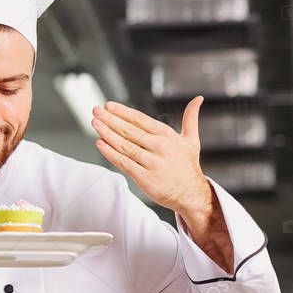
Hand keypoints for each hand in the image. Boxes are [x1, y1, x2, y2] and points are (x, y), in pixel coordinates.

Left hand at [91, 96, 211, 215]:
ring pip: (125, 146)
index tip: (108, 105)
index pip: (141, 120)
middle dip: (110, 119)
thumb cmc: (188, 166)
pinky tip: (100, 144)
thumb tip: (198, 98)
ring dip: (107, 133)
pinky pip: (124, 163)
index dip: (123, 112)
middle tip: (95, 110)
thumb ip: (191, 119)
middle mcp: (160, 147)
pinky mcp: (145, 178)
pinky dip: (111, 153)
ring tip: (94, 123)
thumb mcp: (192, 140)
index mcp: (168, 136)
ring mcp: (152, 163)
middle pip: (130, 131)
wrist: (192, 194)